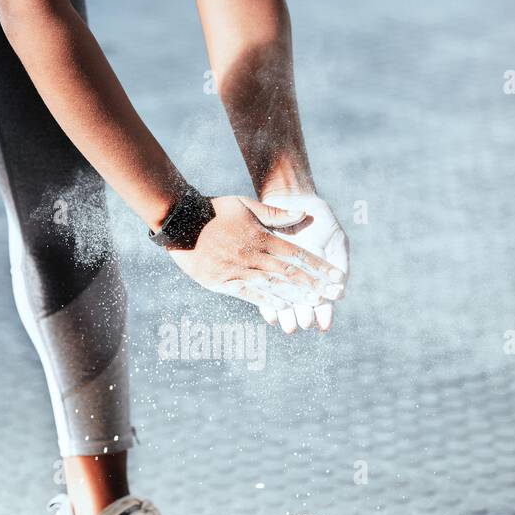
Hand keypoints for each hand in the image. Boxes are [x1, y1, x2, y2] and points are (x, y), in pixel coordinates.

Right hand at [165, 196, 345, 310]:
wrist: (179, 223)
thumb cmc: (213, 210)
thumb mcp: (245, 204)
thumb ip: (274, 212)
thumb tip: (303, 213)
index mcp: (260, 237)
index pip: (296, 254)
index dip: (318, 266)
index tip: (334, 275)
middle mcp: (252, 256)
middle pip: (289, 274)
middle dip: (313, 285)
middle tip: (332, 296)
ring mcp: (237, 271)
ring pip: (272, 287)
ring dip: (295, 298)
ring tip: (314, 306)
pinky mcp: (223, 282)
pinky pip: (249, 295)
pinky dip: (267, 302)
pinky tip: (282, 309)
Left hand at [257, 191, 350, 332]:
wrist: (292, 201)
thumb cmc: (318, 220)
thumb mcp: (335, 239)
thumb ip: (339, 264)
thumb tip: (341, 290)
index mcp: (320, 276)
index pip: (323, 301)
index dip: (324, 314)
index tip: (323, 324)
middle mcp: (301, 281)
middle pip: (303, 306)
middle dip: (304, 316)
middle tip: (304, 323)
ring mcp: (282, 277)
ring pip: (285, 302)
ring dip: (287, 316)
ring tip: (288, 326)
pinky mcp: (264, 270)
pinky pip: (265, 291)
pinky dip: (268, 304)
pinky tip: (272, 315)